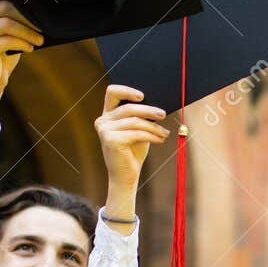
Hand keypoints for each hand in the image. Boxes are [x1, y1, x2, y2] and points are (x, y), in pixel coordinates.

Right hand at [0, 0, 43, 133]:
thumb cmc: (2, 53)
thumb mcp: (6, 31)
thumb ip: (9, 13)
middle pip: (3, 6)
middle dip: (28, 15)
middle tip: (42, 24)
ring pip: (7, 23)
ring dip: (29, 31)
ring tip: (39, 40)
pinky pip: (7, 40)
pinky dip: (23, 43)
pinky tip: (29, 48)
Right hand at [96, 85, 168, 226]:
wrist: (126, 176)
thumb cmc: (133, 151)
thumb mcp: (138, 130)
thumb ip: (142, 117)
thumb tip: (158, 106)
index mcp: (107, 115)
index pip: (112, 92)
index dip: (127, 90)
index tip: (142, 95)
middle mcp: (102, 120)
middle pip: (128, 108)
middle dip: (148, 110)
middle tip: (163, 114)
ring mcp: (104, 130)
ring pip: (135, 122)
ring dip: (154, 127)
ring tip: (165, 133)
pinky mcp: (111, 140)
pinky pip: (136, 133)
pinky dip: (152, 136)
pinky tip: (161, 139)